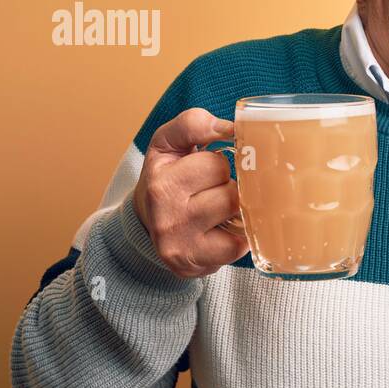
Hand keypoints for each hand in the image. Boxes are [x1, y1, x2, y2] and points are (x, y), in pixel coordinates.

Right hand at [132, 108, 248, 277]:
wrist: (149, 226)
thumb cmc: (168, 179)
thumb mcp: (168, 144)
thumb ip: (193, 124)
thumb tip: (230, 127)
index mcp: (160, 179)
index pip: (215, 163)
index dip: (217, 164)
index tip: (208, 168)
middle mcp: (166, 213)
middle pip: (231, 191)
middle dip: (229, 187)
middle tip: (212, 192)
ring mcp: (181, 242)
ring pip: (236, 216)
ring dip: (236, 211)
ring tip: (218, 211)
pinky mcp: (196, 263)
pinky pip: (239, 245)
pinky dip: (238, 237)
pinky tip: (222, 231)